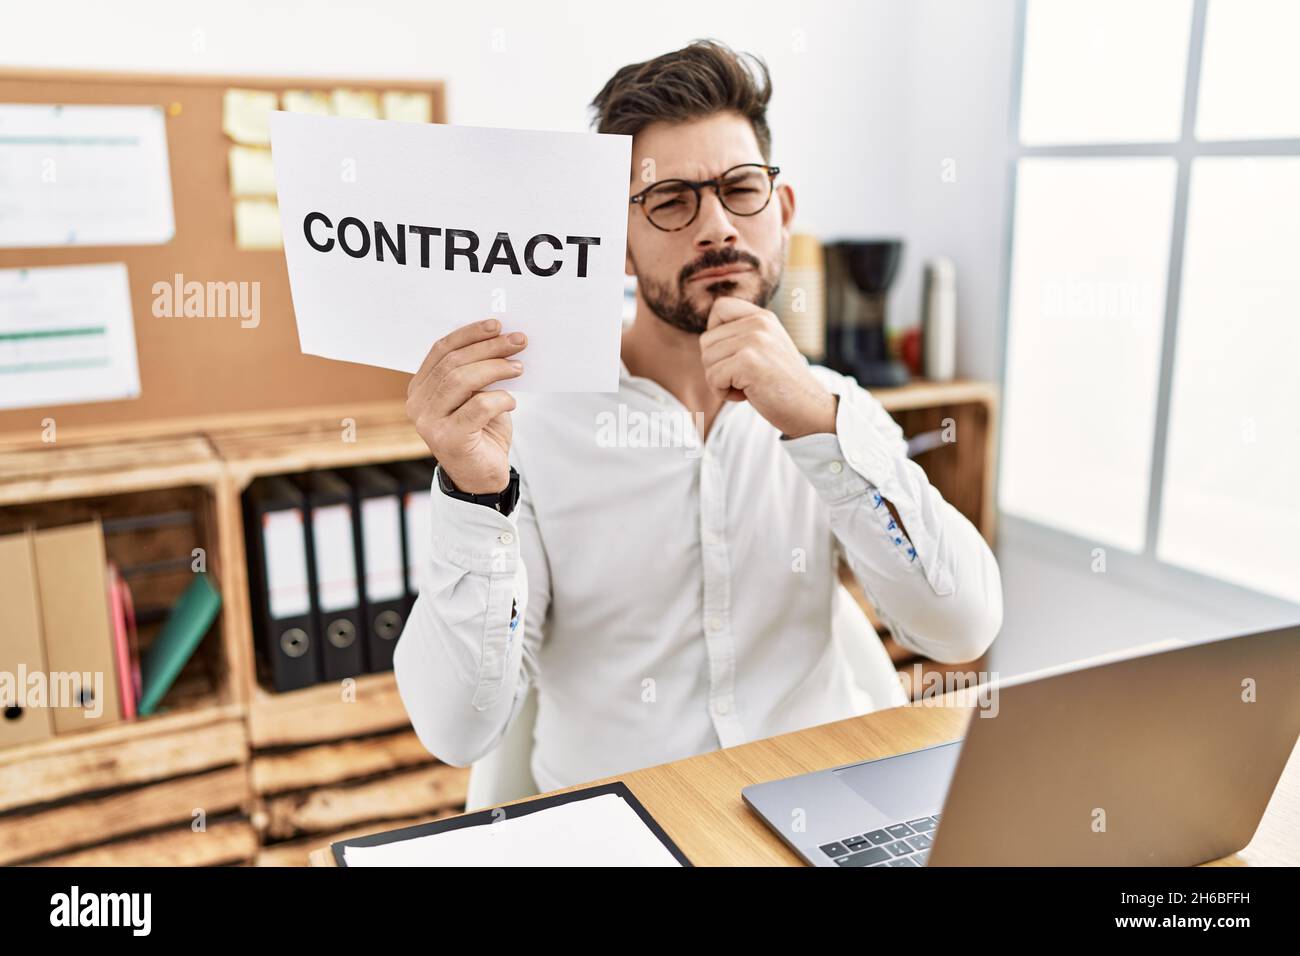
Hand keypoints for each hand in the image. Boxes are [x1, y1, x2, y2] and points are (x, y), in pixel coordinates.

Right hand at [406, 319, 525, 492]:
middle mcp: (418, 405)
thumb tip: (500, 339)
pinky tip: (511, 402)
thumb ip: (476, 372)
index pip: (441, 350)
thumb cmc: (481, 432)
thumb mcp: (475, 396)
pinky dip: (499, 400)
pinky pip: (477, 408)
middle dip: (489, 348)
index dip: (469, 334)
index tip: (496, 325)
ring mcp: (429, 423)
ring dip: (496, 369)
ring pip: (462, 381)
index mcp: (420, 388)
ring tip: (519, 368)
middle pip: (453, 363)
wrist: (482, 476)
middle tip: (518, 342)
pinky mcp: (448, 439)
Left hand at [699, 296, 836, 438]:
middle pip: (707, 340)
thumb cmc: (783, 385)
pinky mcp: (747, 362)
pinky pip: (713, 377)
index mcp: (764, 317)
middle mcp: (759, 323)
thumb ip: (742, 336)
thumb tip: (706, 339)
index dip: (715, 333)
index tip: (732, 356)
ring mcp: (755, 341)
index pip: (720, 307)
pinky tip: (746, 395)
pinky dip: (723, 393)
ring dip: (720, 381)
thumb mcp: (767, 349)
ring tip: (746, 386)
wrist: (810, 409)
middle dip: (716, 365)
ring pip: (707, 360)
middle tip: (742, 379)